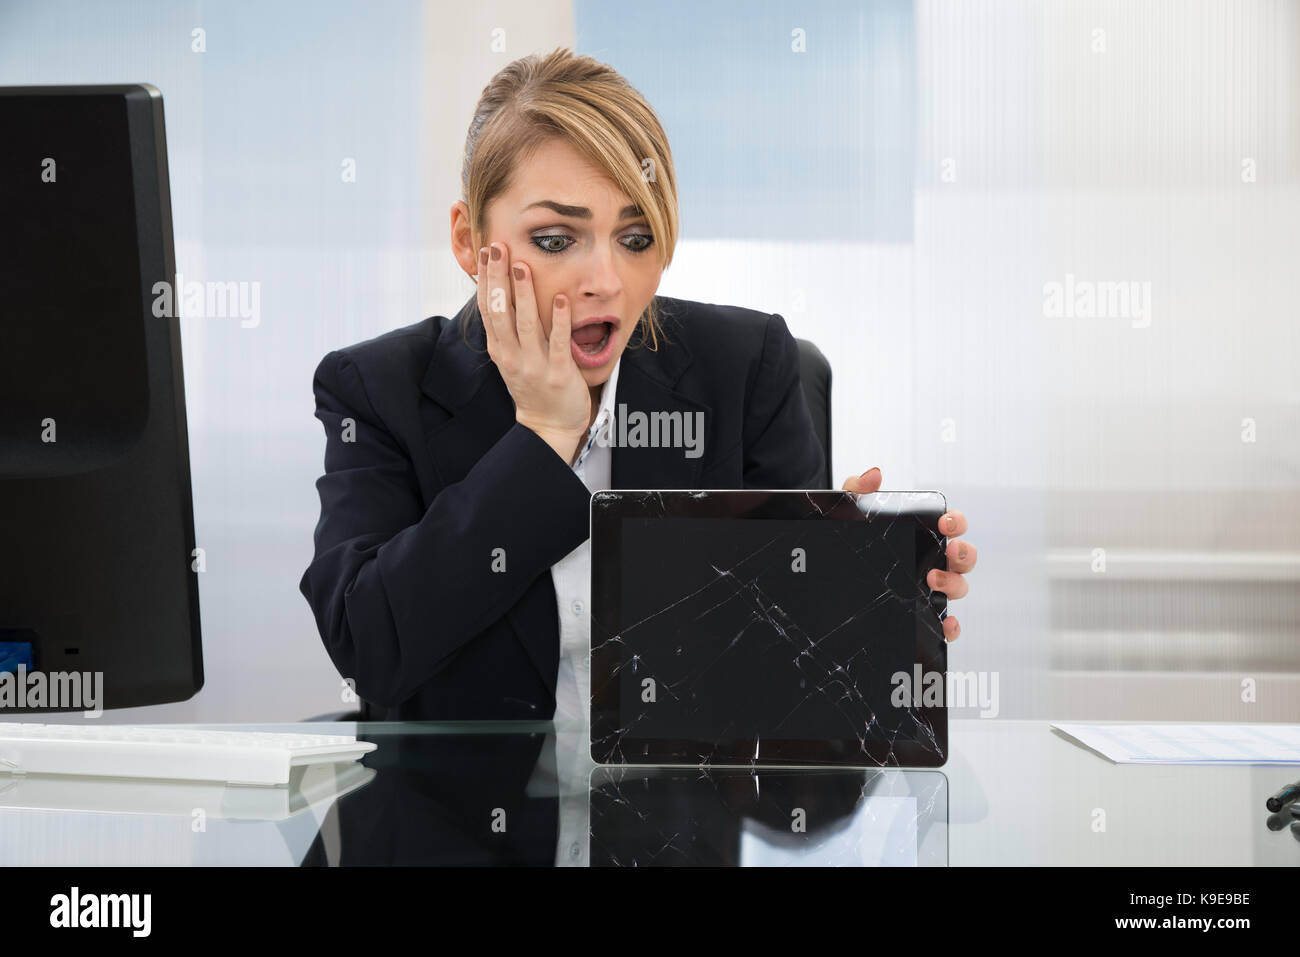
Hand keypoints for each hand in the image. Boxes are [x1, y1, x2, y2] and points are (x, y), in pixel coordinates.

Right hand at [477, 242, 590, 460]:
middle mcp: (512, 356)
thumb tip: (502, 291)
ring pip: (526, 324)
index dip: (486, 278)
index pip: (487, 307)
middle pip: (500, 311)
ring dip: (524, 294)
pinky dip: (560, 321)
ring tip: (523, 266)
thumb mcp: (512, 355)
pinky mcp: (558, 374)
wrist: (550, 425)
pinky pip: (559, 343)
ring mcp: (535, 365)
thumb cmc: (533, 384)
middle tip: (498, 247)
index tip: (487, 251)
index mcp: (499, 348)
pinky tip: (562, 299)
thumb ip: (507, 328)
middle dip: (498, 278)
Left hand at [842, 467, 976, 642]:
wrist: (829, 574)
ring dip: (955, 584)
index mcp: (924, 534)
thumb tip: (873, 475)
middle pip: (963, 558)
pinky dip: (951, 626)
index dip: (957, 522)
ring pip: (959, 588)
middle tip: (947, 551)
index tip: (945, 523)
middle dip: (962, 553)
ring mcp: (929, 589)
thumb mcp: (850, 516)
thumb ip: (858, 492)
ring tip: (933, 580)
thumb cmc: (852, 541)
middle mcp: (933, 561)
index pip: (952, 525)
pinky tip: (945, 623)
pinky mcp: (921, 615)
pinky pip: (945, 623)